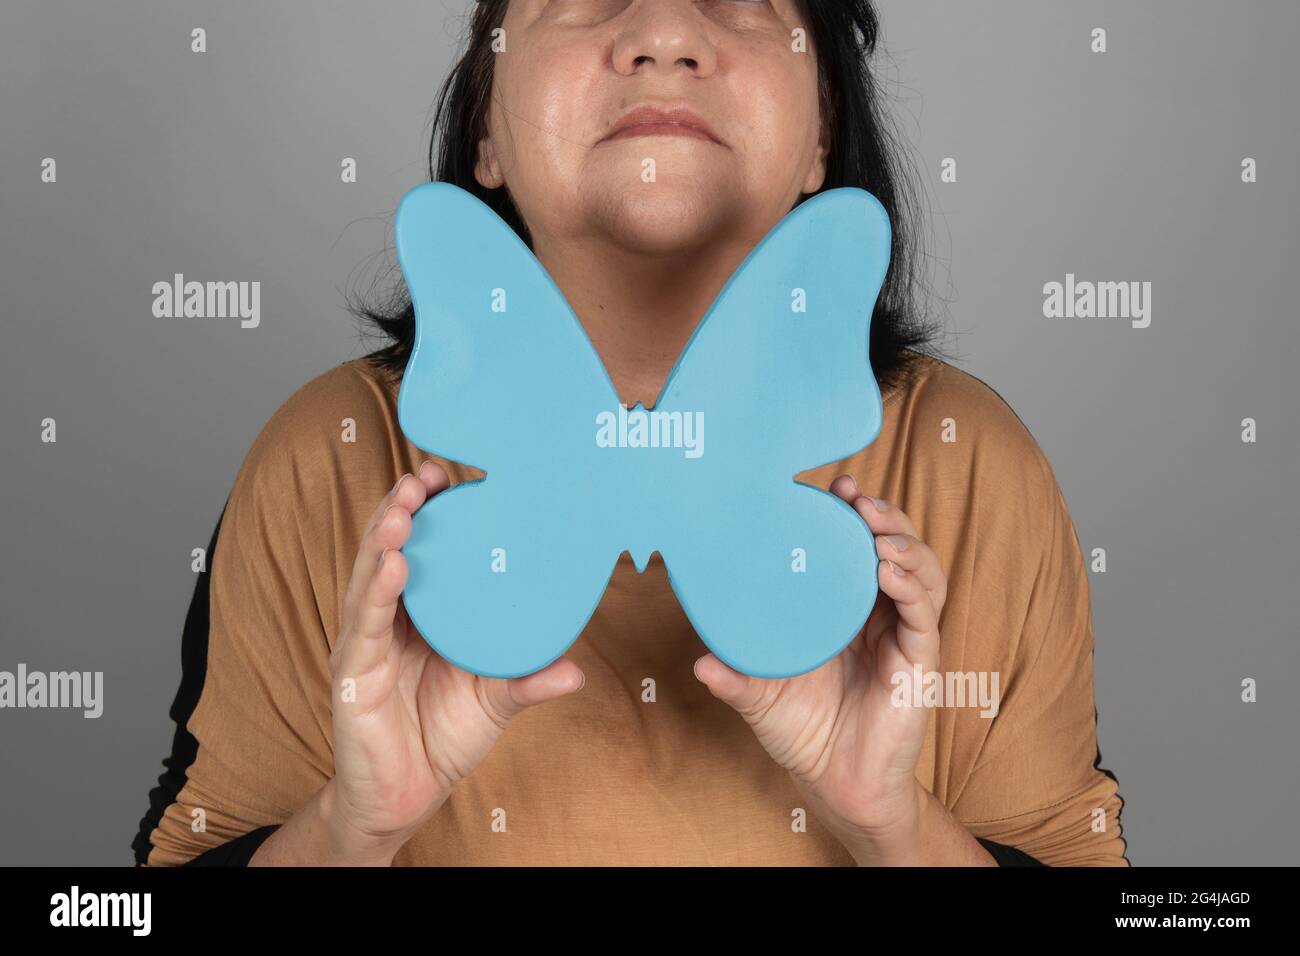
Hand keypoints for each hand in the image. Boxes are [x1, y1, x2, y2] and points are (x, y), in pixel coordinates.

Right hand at [254, 461, 585, 864]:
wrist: (405, 799)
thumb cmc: (444, 737)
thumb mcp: (495, 701)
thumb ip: (528, 681)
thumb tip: (576, 670)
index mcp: (422, 612)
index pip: (423, 548)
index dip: (432, 510)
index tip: (450, 474)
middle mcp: (388, 617)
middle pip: (390, 549)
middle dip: (403, 507)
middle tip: (423, 473)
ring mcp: (365, 641)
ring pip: (370, 576)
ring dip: (385, 537)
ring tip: (404, 506)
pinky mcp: (353, 672)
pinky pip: (365, 625)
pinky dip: (377, 592)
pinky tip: (392, 565)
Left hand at [695, 475, 987, 864]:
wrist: (837, 786)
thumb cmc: (803, 733)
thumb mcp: (760, 698)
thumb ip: (735, 678)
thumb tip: (700, 662)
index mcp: (843, 610)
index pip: (853, 549)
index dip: (848, 515)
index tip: (832, 486)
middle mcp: (877, 615)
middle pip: (894, 547)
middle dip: (881, 515)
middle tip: (855, 495)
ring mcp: (902, 635)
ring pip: (919, 571)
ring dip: (901, 542)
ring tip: (874, 527)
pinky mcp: (919, 661)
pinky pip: (923, 614)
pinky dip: (910, 586)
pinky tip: (887, 570)